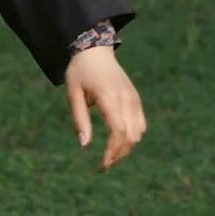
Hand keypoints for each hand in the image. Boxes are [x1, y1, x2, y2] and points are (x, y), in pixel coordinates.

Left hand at [65, 46, 145, 171]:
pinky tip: (118, 142)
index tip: (101, 164)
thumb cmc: (80, 71)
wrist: (95, 49)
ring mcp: (133, 99)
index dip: (112, 152)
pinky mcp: (136, 99)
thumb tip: (84, 146)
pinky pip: (141, 124)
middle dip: (118, 155)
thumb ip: (79, 119)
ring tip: (109, 156)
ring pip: (138, 133)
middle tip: (103, 165)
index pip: (118, 131)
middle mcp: (126, 99)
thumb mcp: (73, 93)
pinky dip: (133, 137)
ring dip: (126, 148)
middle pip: (130, 136)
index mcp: (109, 97)